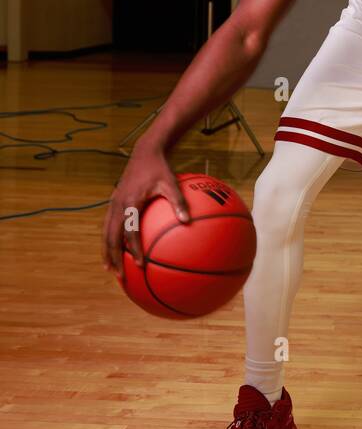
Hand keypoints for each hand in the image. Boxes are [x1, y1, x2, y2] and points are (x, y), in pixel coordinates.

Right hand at [102, 143, 189, 274]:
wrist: (145, 153)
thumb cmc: (160, 169)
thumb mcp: (171, 183)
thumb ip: (179, 202)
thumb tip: (188, 221)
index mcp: (131, 203)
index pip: (130, 232)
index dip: (134, 250)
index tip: (140, 265)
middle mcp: (118, 205)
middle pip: (111, 237)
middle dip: (113, 257)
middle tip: (119, 276)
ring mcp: (113, 204)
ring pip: (105, 233)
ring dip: (107, 251)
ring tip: (110, 268)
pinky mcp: (113, 202)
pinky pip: (108, 225)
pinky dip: (109, 239)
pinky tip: (115, 249)